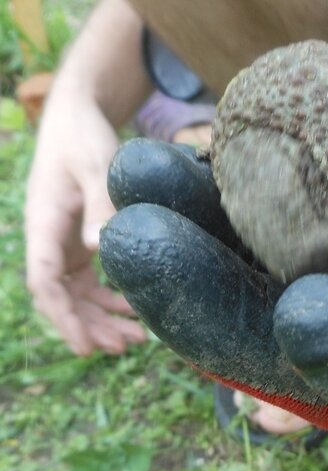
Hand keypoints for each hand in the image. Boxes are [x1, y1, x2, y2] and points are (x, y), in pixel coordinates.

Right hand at [24, 92, 145, 354]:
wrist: (78, 118)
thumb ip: (101, 203)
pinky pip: (88, 282)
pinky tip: (135, 313)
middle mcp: (48, 238)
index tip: (83, 346)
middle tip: (125, 347)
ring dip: (101, 319)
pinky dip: (109, 300)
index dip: (62, 317)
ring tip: (134, 340)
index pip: (44, 281)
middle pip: (60, 297)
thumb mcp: (98, 165)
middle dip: (88, 326)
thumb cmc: (86, 137)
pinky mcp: (79, 242)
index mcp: (44, 223)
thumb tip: (99, 248)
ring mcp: (63, 243)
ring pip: (75, 295)